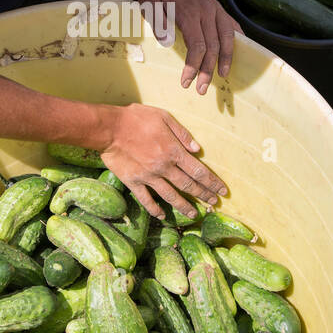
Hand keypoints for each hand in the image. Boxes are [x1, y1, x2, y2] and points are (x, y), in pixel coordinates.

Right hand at [100, 103, 226, 219]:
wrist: (110, 128)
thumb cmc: (137, 118)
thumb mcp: (164, 117)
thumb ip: (182, 134)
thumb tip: (197, 149)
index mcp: (174, 151)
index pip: (199, 171)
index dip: (213, 182)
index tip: (222, 191)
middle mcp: (164, 167)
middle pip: (188, 185)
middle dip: (204, 195)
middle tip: (213, 203)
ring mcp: (149, 177)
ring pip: (171, 196)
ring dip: (184, 207)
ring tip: (194, 214)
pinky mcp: (134, 182)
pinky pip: (146, 200)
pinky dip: (155, 209)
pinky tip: (162, 216)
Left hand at [139, 0, 240, 92]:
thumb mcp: (148, 6)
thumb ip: (158, 23)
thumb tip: (166, 42)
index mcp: (189, 12)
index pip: (197, 45)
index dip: (193, 66)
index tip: (186, 82)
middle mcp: (206, 11)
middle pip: (213, 45)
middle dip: (208, 69)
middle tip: (201, 89)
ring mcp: (215, 9)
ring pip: (227, 37)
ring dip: (227, 58)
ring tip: (223, 76)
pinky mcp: (218, 9)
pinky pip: (232, 26)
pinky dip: (237, 40)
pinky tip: (238, 54)